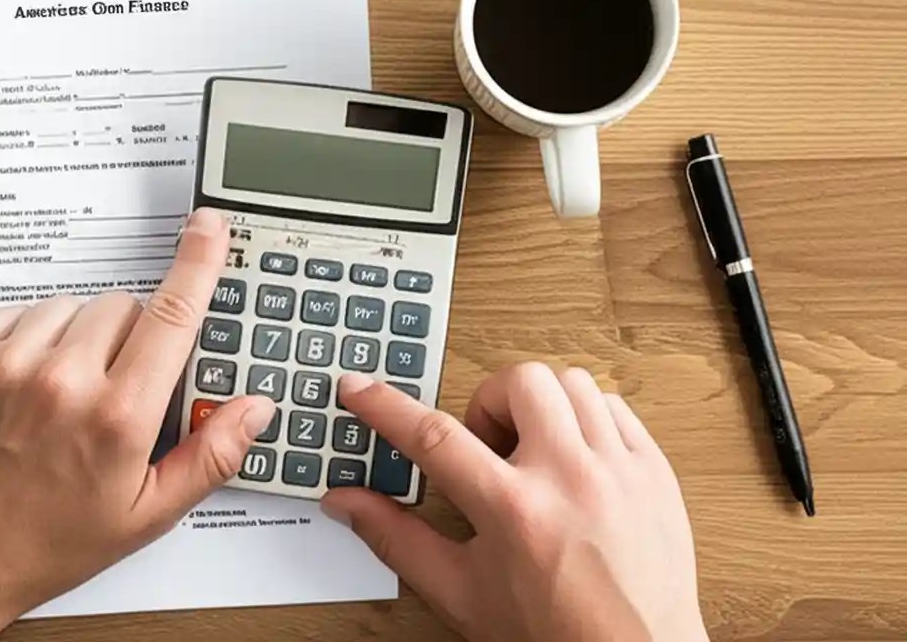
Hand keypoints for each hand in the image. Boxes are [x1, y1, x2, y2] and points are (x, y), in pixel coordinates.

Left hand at [0, 208, 274, 640]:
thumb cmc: (50, 541)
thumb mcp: (147, 514)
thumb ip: (211, 455)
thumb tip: (255, 407)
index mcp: (118, 417)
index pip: (172, 316)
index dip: (198, 263)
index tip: (209, 228)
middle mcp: (63, 381)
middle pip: (122, 306)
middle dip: (130, 337)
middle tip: (114, 389)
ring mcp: (6, 363)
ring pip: (71, 305)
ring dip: (79, 336)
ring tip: (63, 393)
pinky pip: (17, 311)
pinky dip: (29, 337)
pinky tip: (26, 384)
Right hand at [322, 365, 706, 641]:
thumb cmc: (550, 633)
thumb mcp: (459, 591)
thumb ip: (396, 538)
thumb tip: (345, 502)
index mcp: (514, 511)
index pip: (434, 437)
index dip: (385, 407)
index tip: (358, 388)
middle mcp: (570, 478)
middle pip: (518, 383)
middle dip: (489, 402)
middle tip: (486, 445)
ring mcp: (620, 469)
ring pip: (572, 383)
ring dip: (540, 405)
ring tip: (532, 451)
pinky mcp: (655, 471)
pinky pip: (615, 407)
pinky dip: (586, 419)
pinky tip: (574, 458)